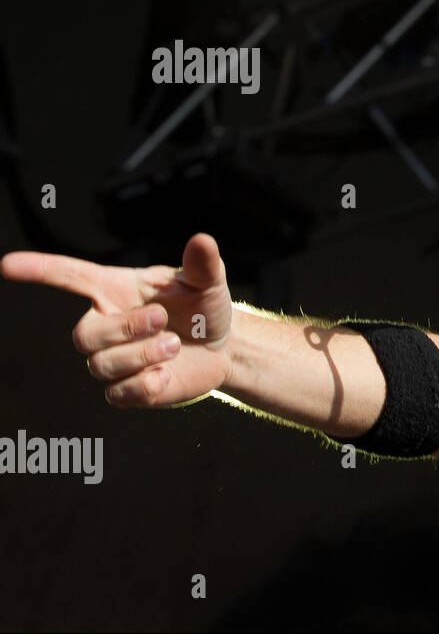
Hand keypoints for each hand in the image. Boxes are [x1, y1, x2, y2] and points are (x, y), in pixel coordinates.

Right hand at [0, 233, 233, 407]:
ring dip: (143, 355)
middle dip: (125, 328)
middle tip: (162, 319)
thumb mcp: (207, 283)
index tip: (6, 264)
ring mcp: (113, 359)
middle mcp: (106, 324)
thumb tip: (202, 240)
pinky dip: (145, 385)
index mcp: (116, 291)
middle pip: (83, 335)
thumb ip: (202, 264)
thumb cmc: (204, 309)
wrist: (223, 347)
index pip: (69, 278)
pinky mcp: (126, 390)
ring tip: (174, 345)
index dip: (39, 270)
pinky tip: (166, 375)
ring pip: (101, 365)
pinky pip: (118, 394)